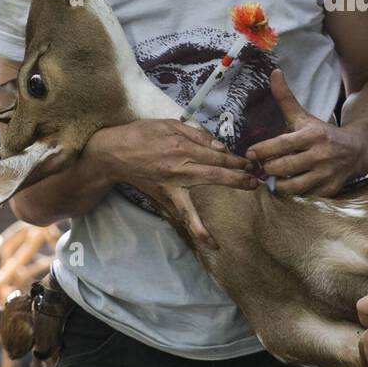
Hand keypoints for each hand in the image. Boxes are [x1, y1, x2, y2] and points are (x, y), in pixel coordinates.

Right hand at [87, 120, 256, 247]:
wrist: (113, 153)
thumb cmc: (142, 134)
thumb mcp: (169, 124)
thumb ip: (196, 135)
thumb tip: (220, 146)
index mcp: (181, 149)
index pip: (216, 156)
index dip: (235, 161)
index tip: (249, 164)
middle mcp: (177, 170)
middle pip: (213, 177)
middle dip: (236, 181)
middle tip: (254, 185)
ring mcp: (168, 188)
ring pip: (188, 211)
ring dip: (203, 227)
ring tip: (216, 242)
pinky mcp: (160, 197)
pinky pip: (177, 215)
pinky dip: (188, 228)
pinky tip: (202, 241)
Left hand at [245, 69, 367, 195]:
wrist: (357, 150)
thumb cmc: (322, 134)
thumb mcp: (304, 117)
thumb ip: (286, 98)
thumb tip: (274, 72)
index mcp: (312, 135)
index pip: (281, 145)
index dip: (262, 150)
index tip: (250, 153)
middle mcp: (320, 155)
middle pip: (282, 167)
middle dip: (268, 168)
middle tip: (263, 166)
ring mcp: (326, 174)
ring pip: (291, 186)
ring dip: (278, 183)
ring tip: (275, 177)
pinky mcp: (330, 190)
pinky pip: (303, 196)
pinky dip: (294, 193)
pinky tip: (291, 185)